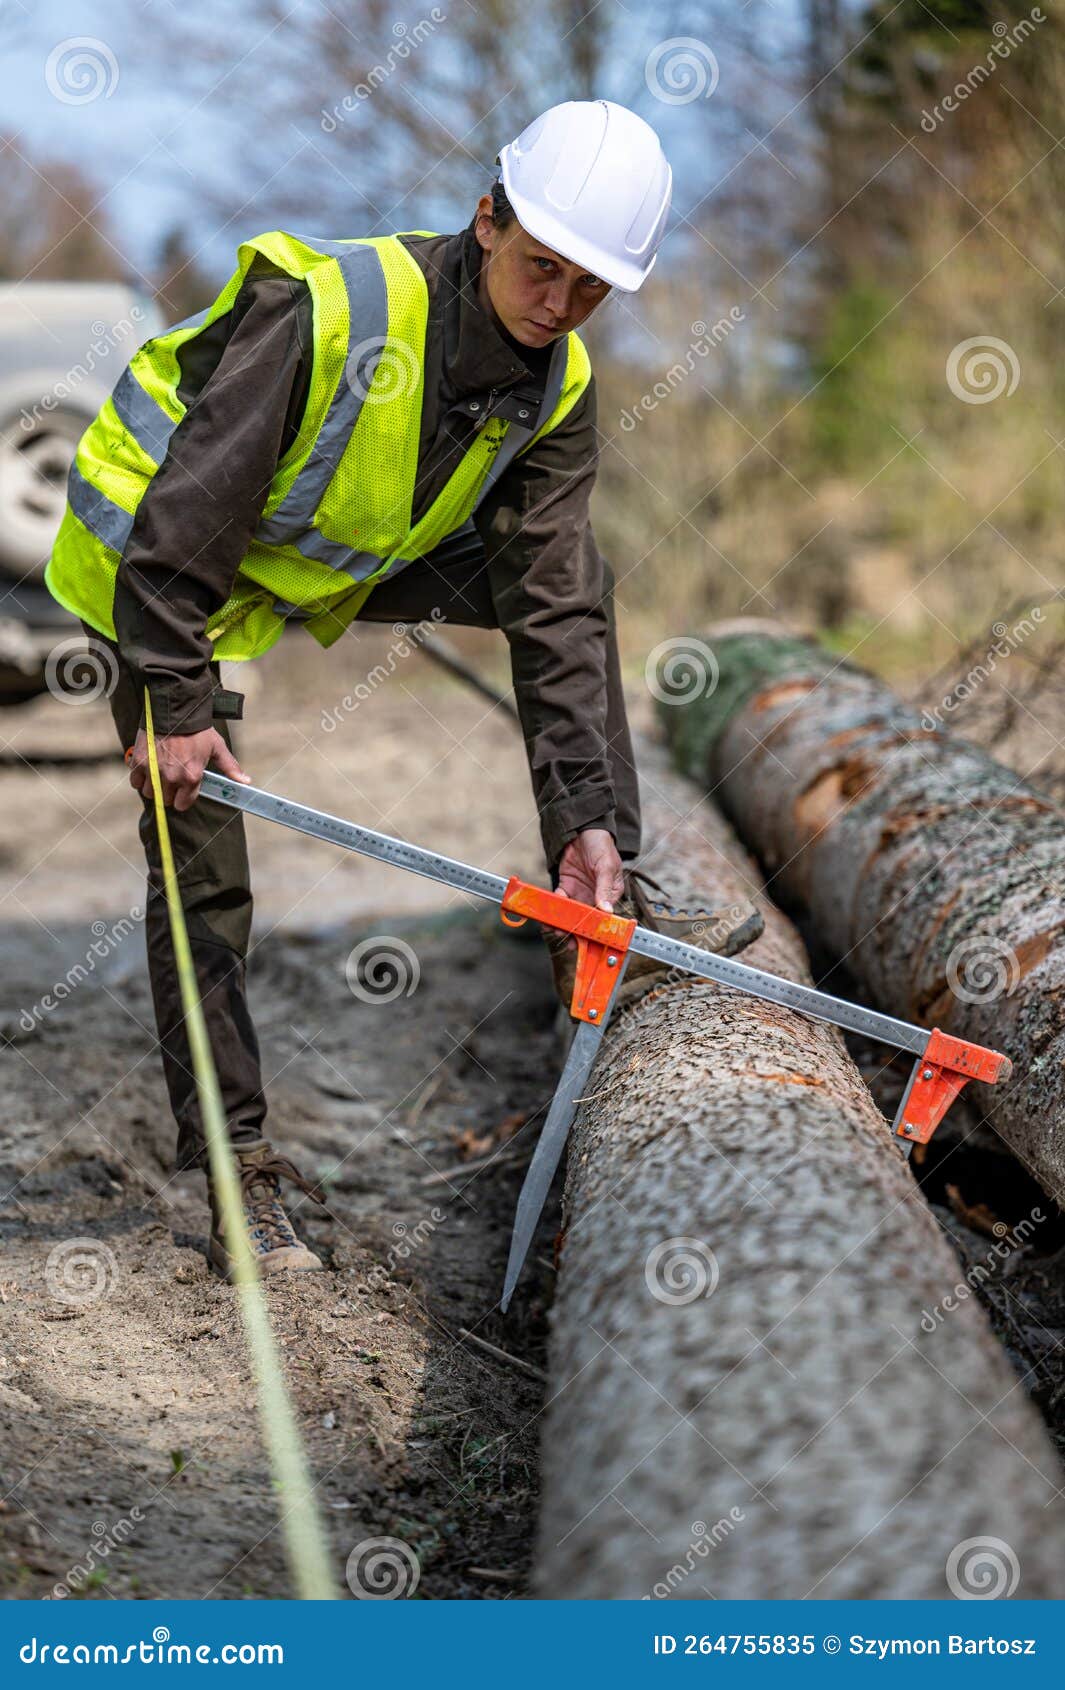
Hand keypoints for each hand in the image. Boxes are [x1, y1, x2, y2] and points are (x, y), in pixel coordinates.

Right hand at [127, 726, 249, 811]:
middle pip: (166, 800)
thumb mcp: (217, 748)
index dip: (183, 798)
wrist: (174, 711)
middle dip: (169, 793)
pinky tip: (148, 768)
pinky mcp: (139, 763)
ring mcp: (154, 771)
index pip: (183, 804)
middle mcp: (172, 777)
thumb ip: (230, 767)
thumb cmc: (197, 730)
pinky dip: (140, 777)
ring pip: (150, 793)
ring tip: (160, 773)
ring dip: (154, 786)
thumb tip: (246, 782)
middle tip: (172, 779)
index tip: (183, 791)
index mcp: (192, 777)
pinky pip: (135, 781)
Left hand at [549, 827, 624, 947]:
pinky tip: (547, 915)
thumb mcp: (606, 866)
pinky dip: (553, 908)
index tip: (587, 938)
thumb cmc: (601, 846)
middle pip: (586, 918)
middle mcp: (596, 897)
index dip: (596, 928)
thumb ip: (604, 888)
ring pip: (571, 913)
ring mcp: (580, 892)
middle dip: (576, 930)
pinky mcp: (567, 887)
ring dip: (562, 922)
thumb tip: (606, 910)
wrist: (583, 830)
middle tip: (567, 941)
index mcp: (611, 894)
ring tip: (554, 930)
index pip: (604, 916)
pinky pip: (559, 901)